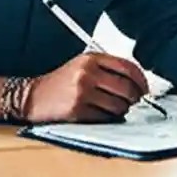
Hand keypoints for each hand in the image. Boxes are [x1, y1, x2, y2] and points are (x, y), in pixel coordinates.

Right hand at [25, 53, 150, 123]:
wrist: (32, 96)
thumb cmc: (61, 82)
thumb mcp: (83, 65)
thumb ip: (108, 69)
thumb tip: (138, 82)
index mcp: (91, 59)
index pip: (128, 67)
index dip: (141, 80)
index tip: (145, 88)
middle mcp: (87, 73)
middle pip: (127, 88)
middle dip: (135, 98)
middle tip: (134, 101)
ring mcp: (82, 92)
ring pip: (119, 105)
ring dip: (122, 110)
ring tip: (116, 109)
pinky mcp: (77, 110)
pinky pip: (105, 117)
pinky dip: (109, 118)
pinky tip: (103, 114)